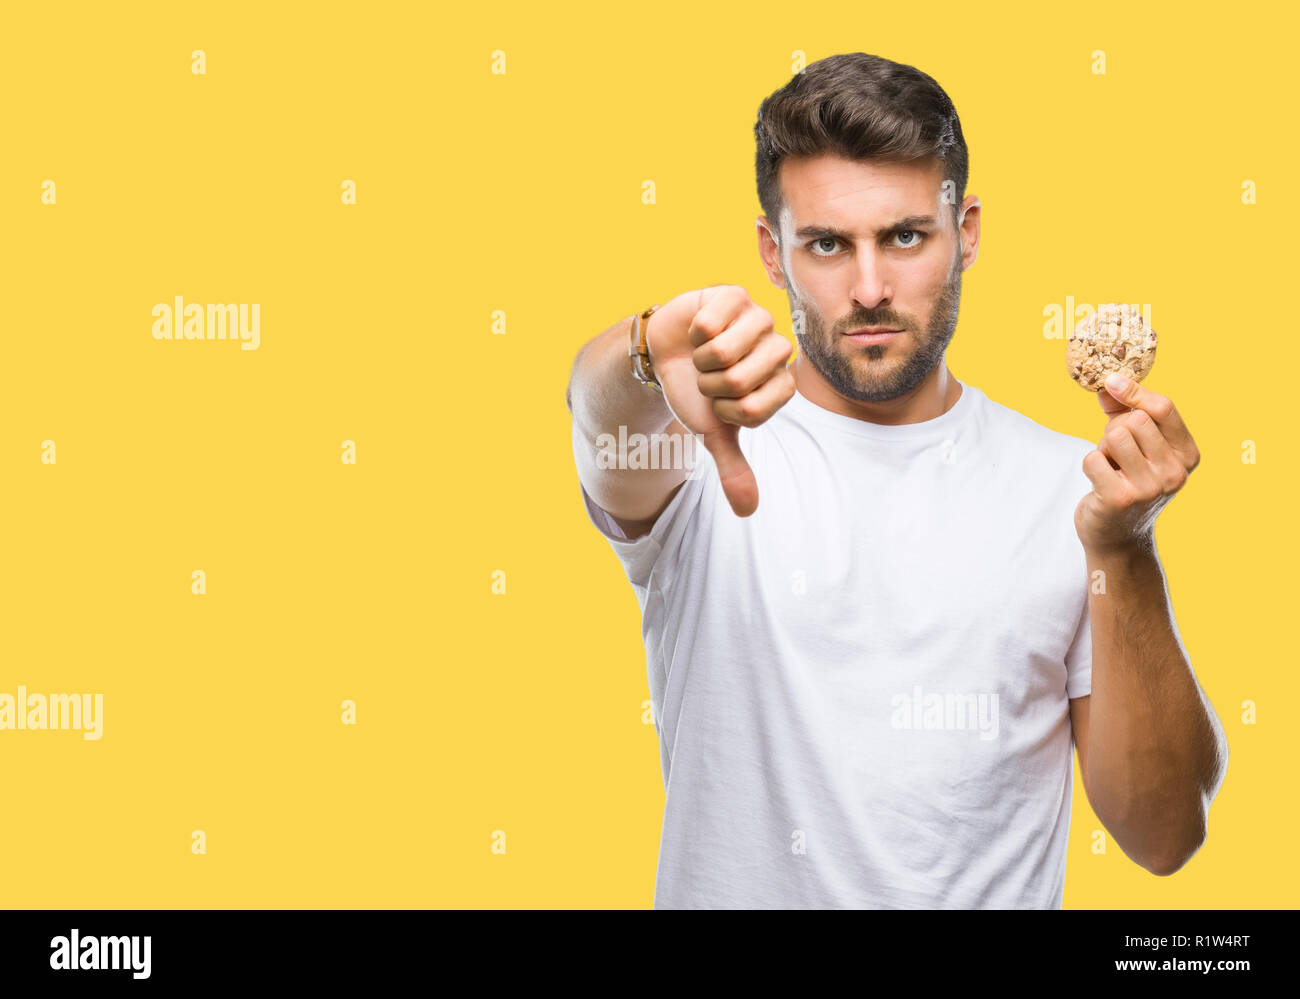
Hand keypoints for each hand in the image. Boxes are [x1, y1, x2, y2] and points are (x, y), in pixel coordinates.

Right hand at [647, 285, 794, 515]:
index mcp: (780, 384)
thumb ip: (733, 467)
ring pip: (725, 351)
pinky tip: (698, 329)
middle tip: (708, 377)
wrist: (667, 356)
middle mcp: (777, 349)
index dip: (726, 410)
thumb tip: (747, 512)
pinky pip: (712, 322)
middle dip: (711, 386)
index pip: (756, 410)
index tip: (720, 403)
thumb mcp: (713, 433)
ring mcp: (758, 318)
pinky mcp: (734, 296)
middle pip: (742, 380)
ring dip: (701, 359)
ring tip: (703, 354)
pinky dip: (694, 332)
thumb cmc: (696, 391)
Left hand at [1075, 372, 1200, 554]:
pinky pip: (1092, 459)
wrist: (1117, 536)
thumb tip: (1109, 382)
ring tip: (1110, 468)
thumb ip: (1125, 413)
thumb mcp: (1138, 448)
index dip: (1135, 391)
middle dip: (1116, 430)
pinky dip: (1089, 465)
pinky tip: (1099, 483)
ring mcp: (1150, 487)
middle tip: (1116, 454)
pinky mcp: (1120, 498)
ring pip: (1115, 436)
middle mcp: (1175, 472)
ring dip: (1103, 448)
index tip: (1112, 381)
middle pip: (1135, 420)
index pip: (1164, 408)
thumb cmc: (1127, 482)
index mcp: (1187, 455)